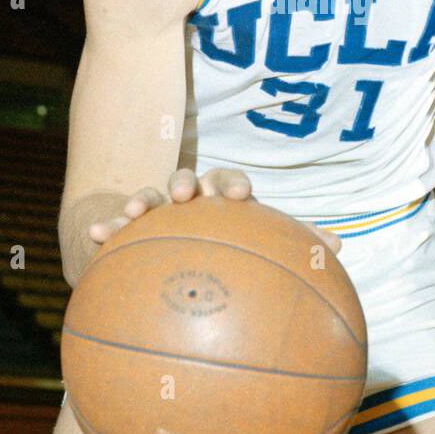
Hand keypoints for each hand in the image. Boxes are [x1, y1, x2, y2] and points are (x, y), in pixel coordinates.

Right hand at [88, 167, 341, 255]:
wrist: (188, 253)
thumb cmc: (234, 248)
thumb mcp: (263, 247)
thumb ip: (296, 245)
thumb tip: (340, 246)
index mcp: (223, 198)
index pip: (230, 182)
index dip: (233, 184)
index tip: (238, 195)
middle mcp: (192, 199)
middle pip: (188, 181)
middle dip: (185, 183)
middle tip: (184, 194)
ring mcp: (161, 210)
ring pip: (151, 197)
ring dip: (143, 198)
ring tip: (136, 209)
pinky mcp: (134, 226)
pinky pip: (119, 224)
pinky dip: (108, 225)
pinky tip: (95, 234)